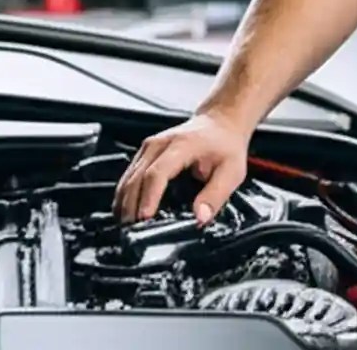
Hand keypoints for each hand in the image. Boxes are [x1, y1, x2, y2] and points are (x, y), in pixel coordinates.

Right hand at [113, 111, 250, 224]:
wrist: (219, 123)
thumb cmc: (225, 145)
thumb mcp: (232, 171)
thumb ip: (216, 195)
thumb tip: (200, 217)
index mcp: (182, 146)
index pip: (157, 173)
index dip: (149, 198)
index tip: (145, 218)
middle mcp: (160, 144)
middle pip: (136, 177)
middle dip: (131, 206)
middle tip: (133, 232)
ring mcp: (149, 147)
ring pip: (128, 177)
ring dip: (124, 203)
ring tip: (127, 227)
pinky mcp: (145, 153)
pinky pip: (129, 176)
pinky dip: (125, 195)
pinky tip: (126, 211)